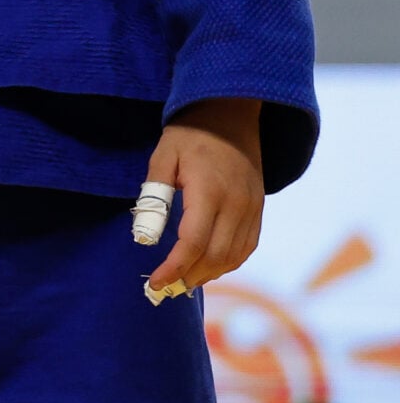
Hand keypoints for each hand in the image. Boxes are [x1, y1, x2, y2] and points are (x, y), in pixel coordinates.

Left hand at [143, 97, 264, 300]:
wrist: (231, 114)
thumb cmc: (189, 135)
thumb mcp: (162, 157)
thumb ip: (154, 197)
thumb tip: (144, 237)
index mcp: (209, 190)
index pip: (192, 242)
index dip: (173, 267)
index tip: (154, 282)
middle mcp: (237, 203)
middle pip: (215, 254)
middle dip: (189, 276)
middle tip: (165, 288)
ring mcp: (252, 208)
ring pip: (235, 255)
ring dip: (209, 273)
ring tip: (183, 281)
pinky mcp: (259, 209)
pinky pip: (248, 245)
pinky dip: (229, 262)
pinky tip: (209, 267)